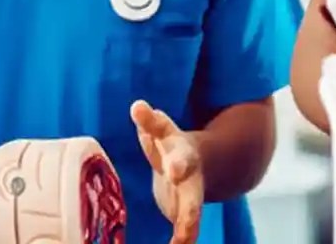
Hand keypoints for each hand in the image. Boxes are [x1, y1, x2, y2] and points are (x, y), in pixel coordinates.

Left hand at [131, 100, 202, 243]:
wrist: (199, 161)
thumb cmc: (171, 143)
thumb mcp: (161, 129)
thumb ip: (149, 120)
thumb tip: (136, 105)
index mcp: (182, 154)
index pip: (180, 156)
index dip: (177, 162)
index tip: (173, 171)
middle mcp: (190, 178)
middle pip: (191, 193)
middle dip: (188, 207)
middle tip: (183, 223)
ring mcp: (190, 196)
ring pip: (191, 214)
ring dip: (186, 228)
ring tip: (181, 242)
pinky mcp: (185, 211)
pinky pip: (185, 228)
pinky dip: (182, 239)